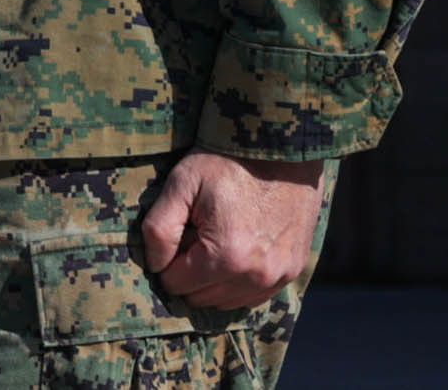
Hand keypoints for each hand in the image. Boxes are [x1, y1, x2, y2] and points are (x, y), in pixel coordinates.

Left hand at [139, 151, 325, 310]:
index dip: (168, 260)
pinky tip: (238, 248)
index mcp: (226, 257)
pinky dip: (239, 281)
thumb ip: (158, 229)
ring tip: (217, 238)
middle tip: (195, 234)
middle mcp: (256, 276)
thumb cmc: (227, 161)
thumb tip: (154, 265)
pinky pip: (255, 295)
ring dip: (215, 279)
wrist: (280, 146)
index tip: (177, 233)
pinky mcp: (293, 270)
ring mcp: (279, 276)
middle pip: (202, 297)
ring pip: (227, 301)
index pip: (176, 284)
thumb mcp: (181, 183)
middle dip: (190, 271)